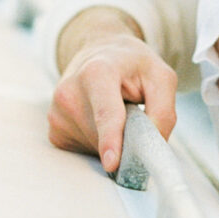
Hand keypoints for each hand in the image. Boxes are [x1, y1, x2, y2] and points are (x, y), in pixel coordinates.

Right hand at [48, 19, 176, 171]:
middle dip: (125, 140)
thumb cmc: (133, 66)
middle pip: (104, 136)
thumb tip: (151, 148)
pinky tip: (100, 121)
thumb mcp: (161, 77)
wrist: (100, 54)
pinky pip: (84, 151)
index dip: (110, 139)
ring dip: (113, 141)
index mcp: (97, 72)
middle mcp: (69, 92)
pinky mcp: (54, 130)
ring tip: (115, 111)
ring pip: (95, 147)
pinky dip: (99, 144)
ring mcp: (57, 113)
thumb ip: (163, 112)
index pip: (105, 113)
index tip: (111, 163)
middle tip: (134, 114)